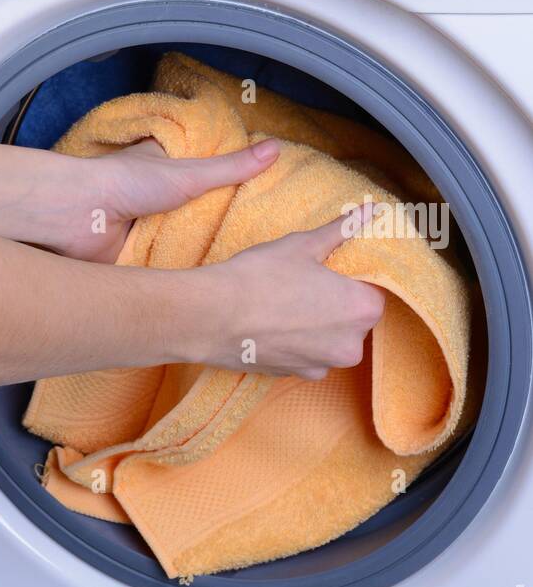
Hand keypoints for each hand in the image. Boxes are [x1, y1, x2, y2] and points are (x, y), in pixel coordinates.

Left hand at [61, 136, 281, 263]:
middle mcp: (159, 204)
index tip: (270, 212)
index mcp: (167, 173)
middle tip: (268, 254)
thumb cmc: (126, 183)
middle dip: (224, 235)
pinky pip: (168, 274)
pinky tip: (217, 293)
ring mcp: (148, 234)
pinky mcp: (139, 264)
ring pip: (186, 250)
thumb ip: (230, 168)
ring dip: (206, 261)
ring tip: (253, 277)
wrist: (78, 217)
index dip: (234, 196)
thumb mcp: (187, 174)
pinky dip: (185, 280)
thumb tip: (276, 148)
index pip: (209, 184)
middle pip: (200, 220)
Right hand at [179, 207, 384, 378]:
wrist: (213, 316)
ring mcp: (324, 365)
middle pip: (354, 317)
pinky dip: (297, 341)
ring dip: (317, 323)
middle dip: (336, 300)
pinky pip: (309, 355)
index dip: (351, 277)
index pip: (373, 290)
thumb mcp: (303, 245)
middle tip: (304, 280)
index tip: (328, 268)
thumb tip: (372, 210)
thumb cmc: (261, 276)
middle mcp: (351, 345)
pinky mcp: (297, 376)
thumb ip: (342, 230)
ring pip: (330, 338)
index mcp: (361, 309)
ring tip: (285, 300)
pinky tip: (274, 322)